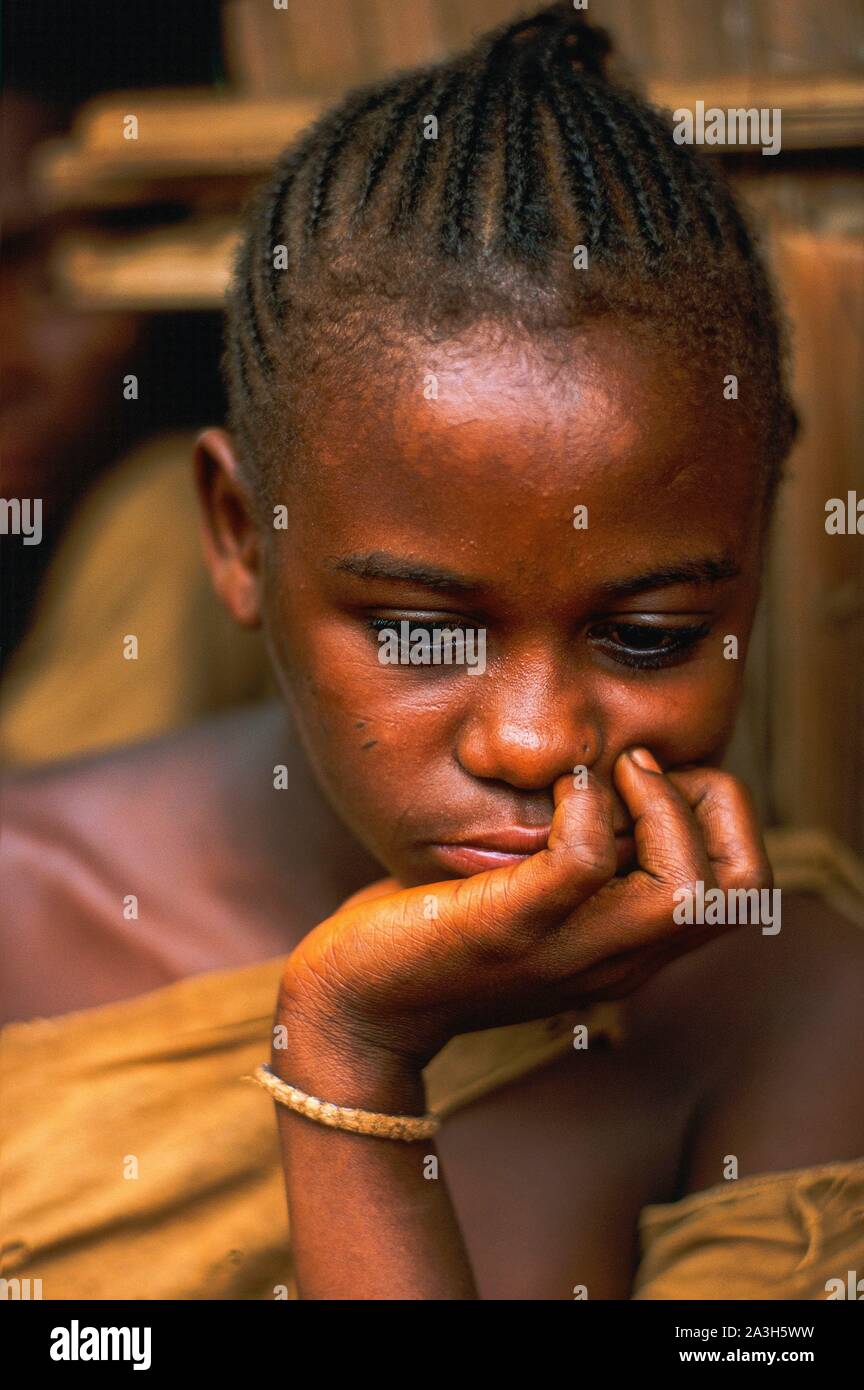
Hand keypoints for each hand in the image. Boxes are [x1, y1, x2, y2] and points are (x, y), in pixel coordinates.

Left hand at [277, 750, 771, 1069]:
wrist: (354, 1006)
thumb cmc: (438, 932)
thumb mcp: (532, 895)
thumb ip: (579, 856)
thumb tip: (605, 779)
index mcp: (631, 949)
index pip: (745, 891)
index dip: (724, 817)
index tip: (654, 779)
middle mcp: (618, 958)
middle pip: (744, 890)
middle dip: (717, 804)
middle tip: (641, 772)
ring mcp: (569, 948)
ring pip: (688, 889)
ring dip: (661, 805)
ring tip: (610, 774)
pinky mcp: (508, 928)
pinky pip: (582, 862)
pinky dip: (583, 806)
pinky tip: (558, 790)